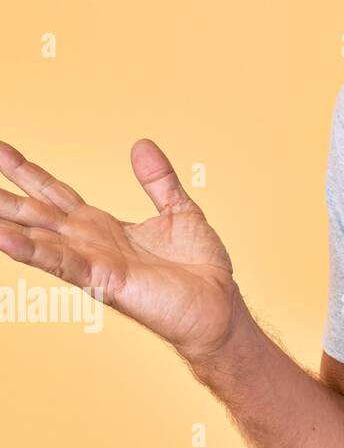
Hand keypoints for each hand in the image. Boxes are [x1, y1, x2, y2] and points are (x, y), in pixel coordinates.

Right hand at [0, 138, 239, 361]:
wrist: (218, 303)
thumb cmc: (199, 267)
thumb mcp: (180, 210)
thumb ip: (158, 179)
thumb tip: (142, 144)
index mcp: (104, 225)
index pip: (56, 193)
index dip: (28, 172)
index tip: (0, 150)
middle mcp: (90, 242)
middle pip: (36, 211)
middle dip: (4, 195)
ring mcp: (93, 261)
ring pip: (38, 235)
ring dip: (7, 223)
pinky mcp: (105, 280)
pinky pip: (63, 262)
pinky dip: (33, 250)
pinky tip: (5, 238)